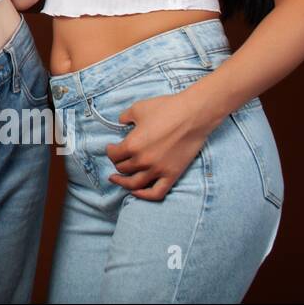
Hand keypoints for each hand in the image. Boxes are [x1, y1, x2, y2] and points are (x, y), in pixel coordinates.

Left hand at [104, 91, 218, 200]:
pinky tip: (137, 192)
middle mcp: (143, 161)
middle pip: (122, 169)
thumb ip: (124, 117)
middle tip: (118, 159)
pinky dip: (144, 195)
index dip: (110, 151)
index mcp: (132, 145)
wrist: (193, 115)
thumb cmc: (166, 109)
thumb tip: (121, 122)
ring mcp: (158, 170)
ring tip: (117, 179)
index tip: (111, 147)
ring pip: (134, 184)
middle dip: (117, 163)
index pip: (113, 155)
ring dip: (123, 182)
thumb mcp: (138, 108)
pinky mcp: (172, 175)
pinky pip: (156, 193)